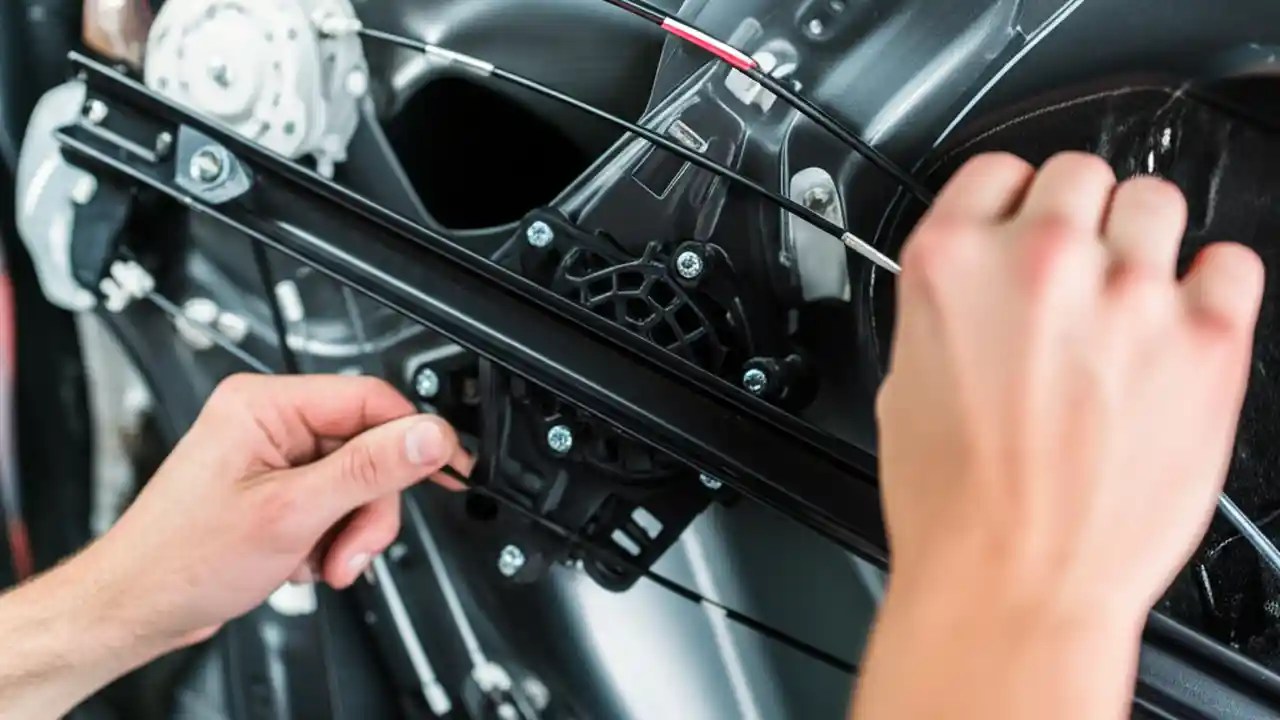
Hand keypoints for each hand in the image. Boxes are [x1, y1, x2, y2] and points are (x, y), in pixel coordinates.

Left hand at [79, 374, 469, 649]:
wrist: (137, 608)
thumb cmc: (182, 558)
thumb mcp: (292, 512)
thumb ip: (369, 470)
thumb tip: (428, 436)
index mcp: (265, 403)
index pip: (370, 399)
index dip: (414, 437)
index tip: (447, 468)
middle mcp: (269, 421)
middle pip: (369, 448)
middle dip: (369, 508)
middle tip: (354, 547)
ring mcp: (273, 456)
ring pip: (356, 482)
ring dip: (351, 532)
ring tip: (325, 563)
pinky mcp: (276, 487)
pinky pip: (334, 502)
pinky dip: (331, 538)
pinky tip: (305, 559)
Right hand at [855, 152, 1263, 719]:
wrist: (1014, 584)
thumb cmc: (954, 505)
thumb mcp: (905, 382)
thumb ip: (949, 308)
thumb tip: (979, 290)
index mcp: (952, 264)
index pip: (997, 170)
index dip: (1012, 201)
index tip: (1022, 224)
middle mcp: (1040, 262)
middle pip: (1081, 173)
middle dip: (1079, 218)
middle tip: (1077, 274)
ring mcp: (1128, 294)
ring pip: (1157, 201)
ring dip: (1143, 242)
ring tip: (1131, 299)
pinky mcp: (1205, 339)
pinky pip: (1231, 264)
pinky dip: (1212, 287)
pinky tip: (1181, 325)